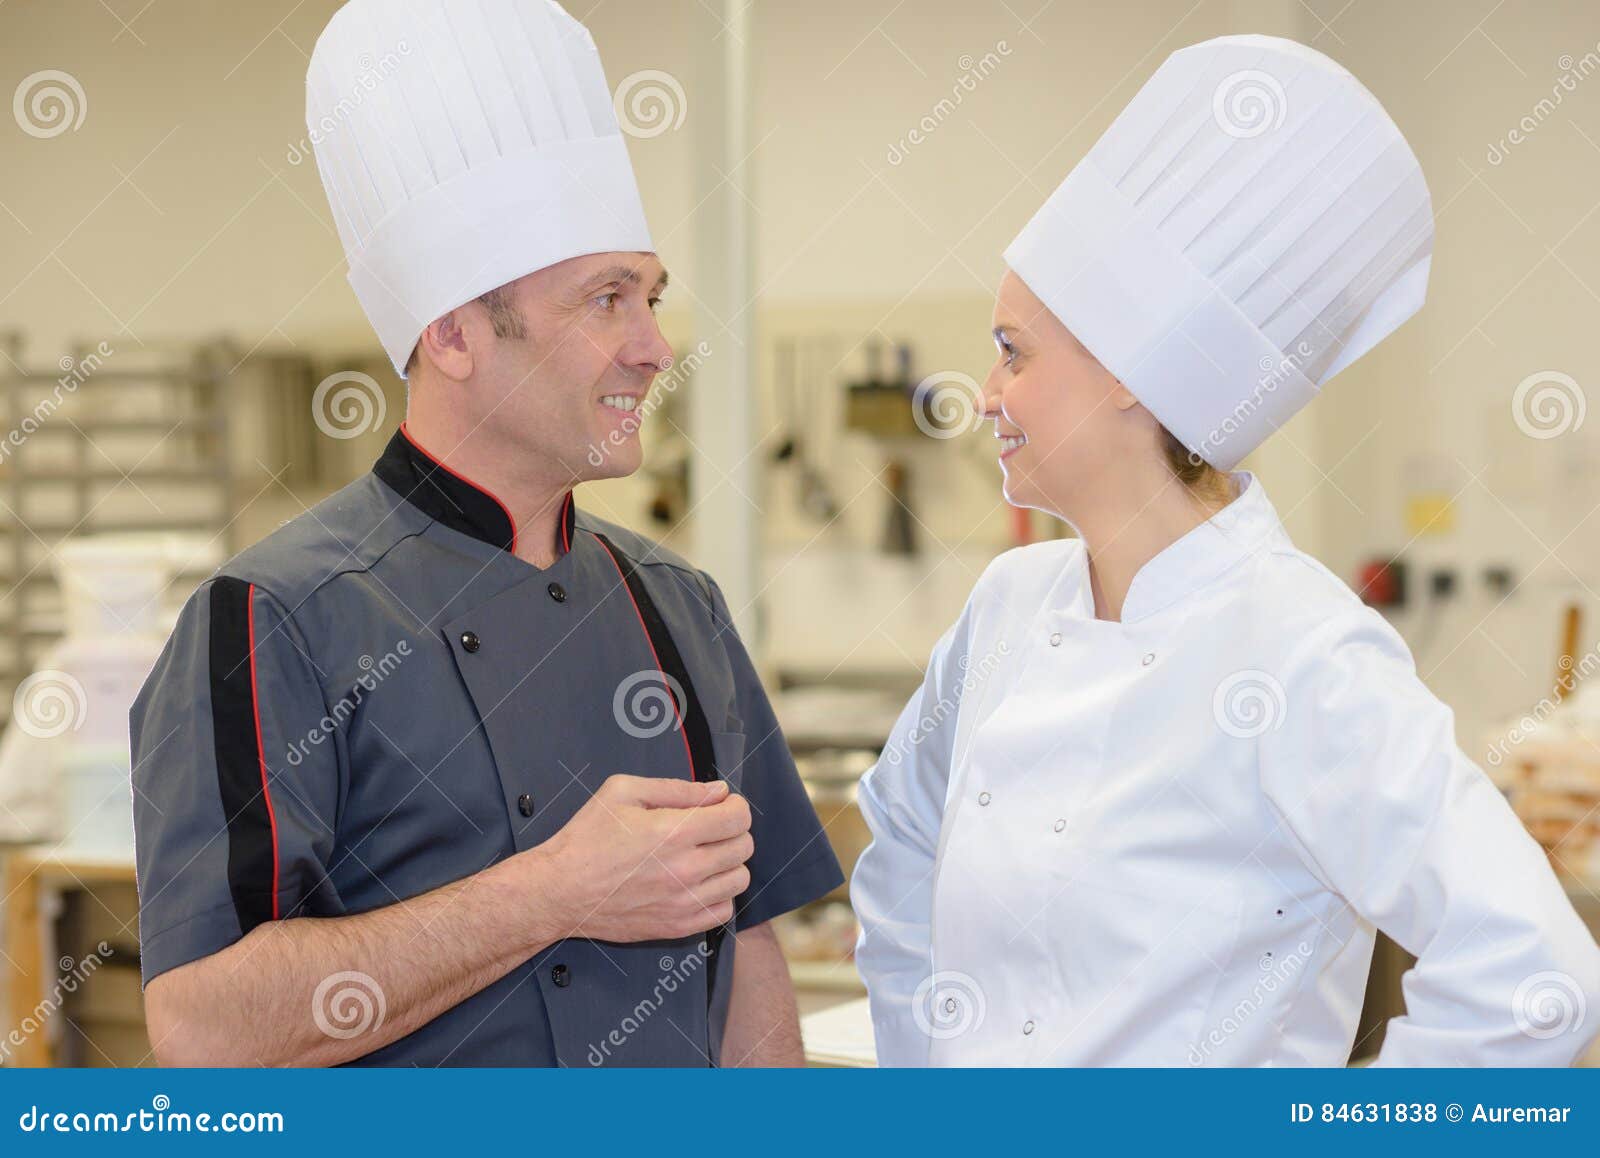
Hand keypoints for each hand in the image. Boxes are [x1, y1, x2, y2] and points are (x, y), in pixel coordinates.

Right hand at [530, 774, 752, 942]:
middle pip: (743, 847)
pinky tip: (697, 883)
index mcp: (675, 832)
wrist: (561, 890)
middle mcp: (686, 869)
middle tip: (709, 829)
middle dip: (732, 831)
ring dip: (728, 863)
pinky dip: (719, 895)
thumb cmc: (587, 838)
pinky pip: (724, 911)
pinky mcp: (678, 926)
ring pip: (739, 879)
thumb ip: (677, 788)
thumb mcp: (623, 792)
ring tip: (704, 856)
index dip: (734, 806)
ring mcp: (683, 902)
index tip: (721, 806)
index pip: (738, 818)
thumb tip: (718, 792)